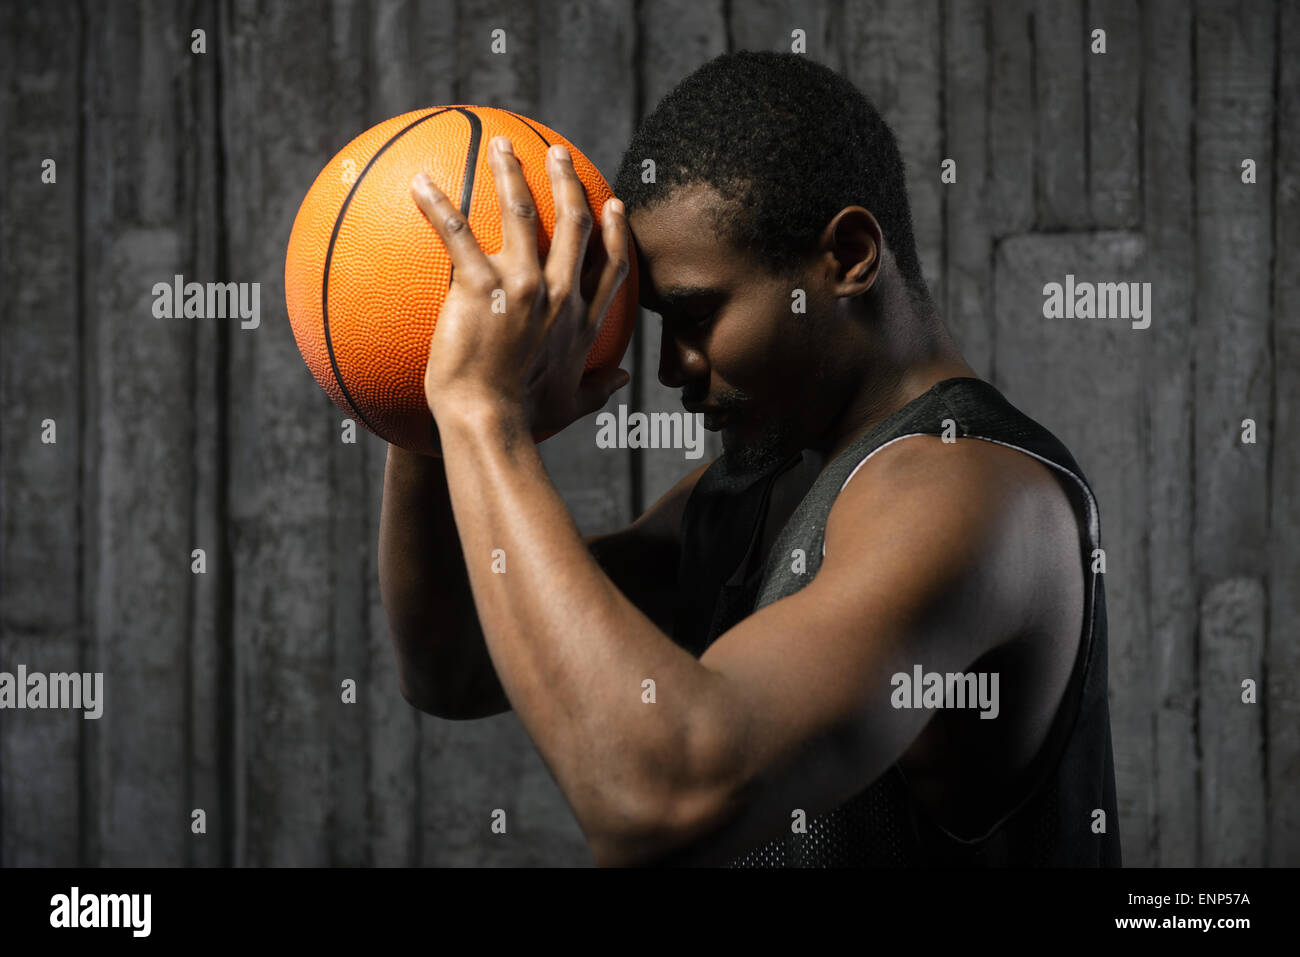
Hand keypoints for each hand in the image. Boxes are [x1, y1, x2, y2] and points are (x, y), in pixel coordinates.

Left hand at [410, 136, 632, 440]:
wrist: (490, 422)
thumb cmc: (526, 420)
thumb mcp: (572, 403)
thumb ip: (599, 389)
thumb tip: (622, 380)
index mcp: (580, 321)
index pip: (609, 266)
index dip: (614, 232)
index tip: (611, 206)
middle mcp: (559, 295)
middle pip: (572, 224)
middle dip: (567, 182)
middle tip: (557, 153)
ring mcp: (523, 286)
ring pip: (521, 213)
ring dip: (511, 173)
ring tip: (500, 146)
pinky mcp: (481, 287)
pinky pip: (457, 232)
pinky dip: (437, 204)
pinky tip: (420, 183)